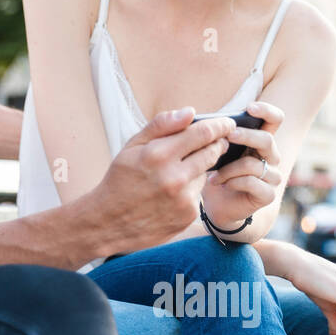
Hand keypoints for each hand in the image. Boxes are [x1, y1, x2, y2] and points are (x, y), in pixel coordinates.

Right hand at [93, 107, 234, 255]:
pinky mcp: (188, 214)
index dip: (220, 125)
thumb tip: (190, 112)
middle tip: (216, 141)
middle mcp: (174, 176)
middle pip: (212, 152)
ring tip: (176, 173)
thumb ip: (161, 126)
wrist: (108, 222)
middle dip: (217, 144)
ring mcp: (183, 198)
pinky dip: (190, 189)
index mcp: (158, 154)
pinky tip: (172, 193)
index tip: (227, 123)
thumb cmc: (120, 180)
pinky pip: (198, 194)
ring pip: (205, 173)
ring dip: (199, 168)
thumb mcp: (131, 147)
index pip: (202, 133)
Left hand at [201, 101, 284, 229]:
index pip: (275, 119)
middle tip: (227, 136)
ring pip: (253, 164)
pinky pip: (252, 182)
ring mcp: (272, 176)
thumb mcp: (213, 150)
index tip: (249, 107)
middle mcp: (271, 157)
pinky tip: (221, 184)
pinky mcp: (268, 194)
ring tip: (212, 174)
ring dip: (228, 168)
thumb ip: (216, 135)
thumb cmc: (215, 172)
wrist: (215, 205)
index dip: (267, 111)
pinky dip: (232, 182)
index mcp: (260, 140)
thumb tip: (203, 120)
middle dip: (245, 136)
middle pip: (267, 140)